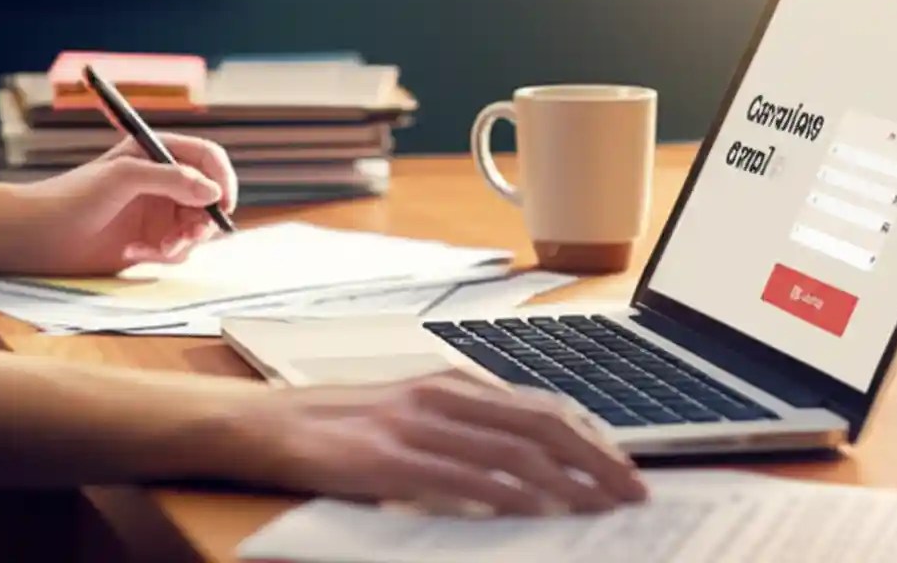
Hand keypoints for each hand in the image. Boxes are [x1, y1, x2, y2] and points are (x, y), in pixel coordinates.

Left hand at [20, 134, 237, 275]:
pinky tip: (134, 252)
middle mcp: (164, 181)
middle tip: (190, 234)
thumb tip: (214, 193)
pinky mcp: (152, 240)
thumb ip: (172, 178)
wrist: (39, 236)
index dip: (222, 178)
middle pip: (210, 197)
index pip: (208, 158)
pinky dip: (165, 254)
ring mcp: (160, 212)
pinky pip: (179, 249)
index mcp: (158, 154)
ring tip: (158, 249)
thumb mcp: (123, 177)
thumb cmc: (73, 197)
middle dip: (205, 218)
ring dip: (184, 241)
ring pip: (198, 227)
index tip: (223, 203)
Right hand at [236, 371, 647, 515]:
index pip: (541, 408)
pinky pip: (462, 479)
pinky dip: (507, 496)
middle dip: (595, 460)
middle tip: (632, 493)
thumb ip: (465, 433)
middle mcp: (442, 396)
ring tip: (601, 509)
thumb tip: (527, 469)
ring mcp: (415, 425)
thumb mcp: (412, 416)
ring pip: (510, 451)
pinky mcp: (386, 459)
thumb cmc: (340, 426)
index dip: (590, 438)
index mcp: (453, 384)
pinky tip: (538, 513)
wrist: (264, 425)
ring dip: (566, 482)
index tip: (624, 467)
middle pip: (540, 425)